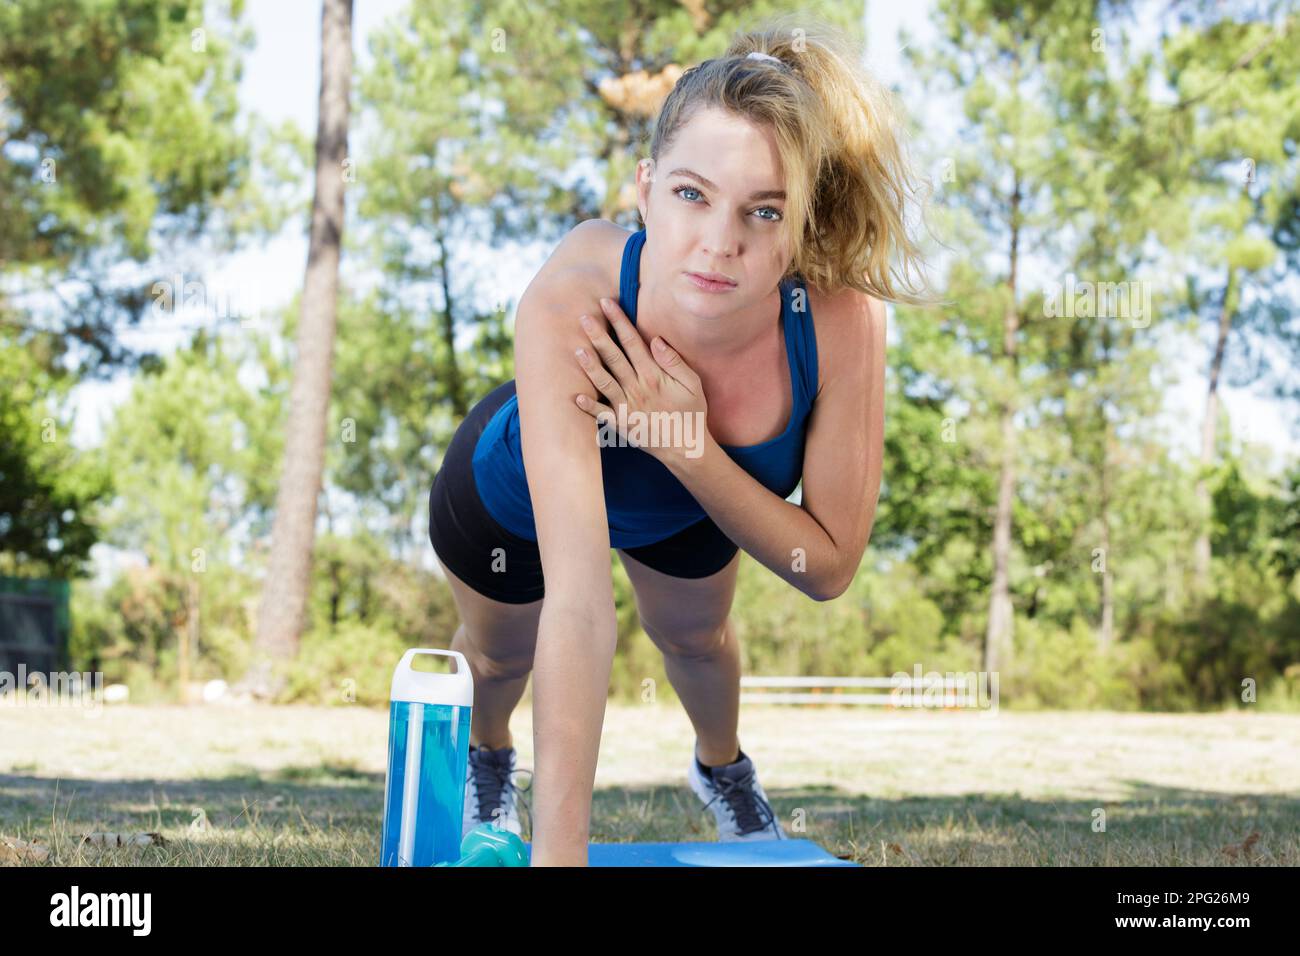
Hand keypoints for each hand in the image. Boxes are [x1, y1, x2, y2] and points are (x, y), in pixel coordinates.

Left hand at [573, 297, 708, 466]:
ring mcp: (627, 408)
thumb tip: (656, 340)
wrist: (687, 449)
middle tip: (583, 318)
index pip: (632, 342)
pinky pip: (602, 415)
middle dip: (598, 336)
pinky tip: (576, 396)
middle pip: (614, 357)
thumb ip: (674, 361)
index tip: (607, 304)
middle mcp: (637, 389)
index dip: (619, 321)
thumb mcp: (692, 384)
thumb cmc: (692, 413)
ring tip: (576, 350)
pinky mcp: (622, 425)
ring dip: (589, 366)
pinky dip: (589, 406)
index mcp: (653, 376)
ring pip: (604, 382)